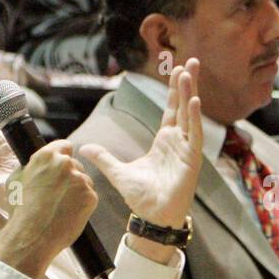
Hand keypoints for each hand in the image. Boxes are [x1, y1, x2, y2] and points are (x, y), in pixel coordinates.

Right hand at [0, 139, 98, 278]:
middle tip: (58, 194)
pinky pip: (90, 197)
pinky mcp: (90, 196)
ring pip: (84, 181)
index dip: (63, 156)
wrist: (32, 236)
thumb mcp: (17, 180)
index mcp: (46, 156)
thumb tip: (38, 164)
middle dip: (70, 177)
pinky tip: (69, 213)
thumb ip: (32, 167)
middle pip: (76, 165)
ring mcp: (80, 179)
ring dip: (77, 191)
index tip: (62, 165)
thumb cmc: (21, 210)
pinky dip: (83, 205)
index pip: (64, 146)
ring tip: (61, 207)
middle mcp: (65, 164)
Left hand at [80, 59, 202, 230]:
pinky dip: (194, 118)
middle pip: (183, 106)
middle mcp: (178, 142)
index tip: (176, 70)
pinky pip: (194, 134)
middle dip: (187, 84)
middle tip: (190, 61)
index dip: (174, 90)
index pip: (171, 110)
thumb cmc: (141, 198)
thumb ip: (103, 157)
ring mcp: (186, 149)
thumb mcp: (117, 172)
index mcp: (164, 142)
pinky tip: (195, 100)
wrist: (152, 218)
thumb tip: (83, 147)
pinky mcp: (192, 160)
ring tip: (189, 72)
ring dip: (191, 93)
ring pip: (190, 115)